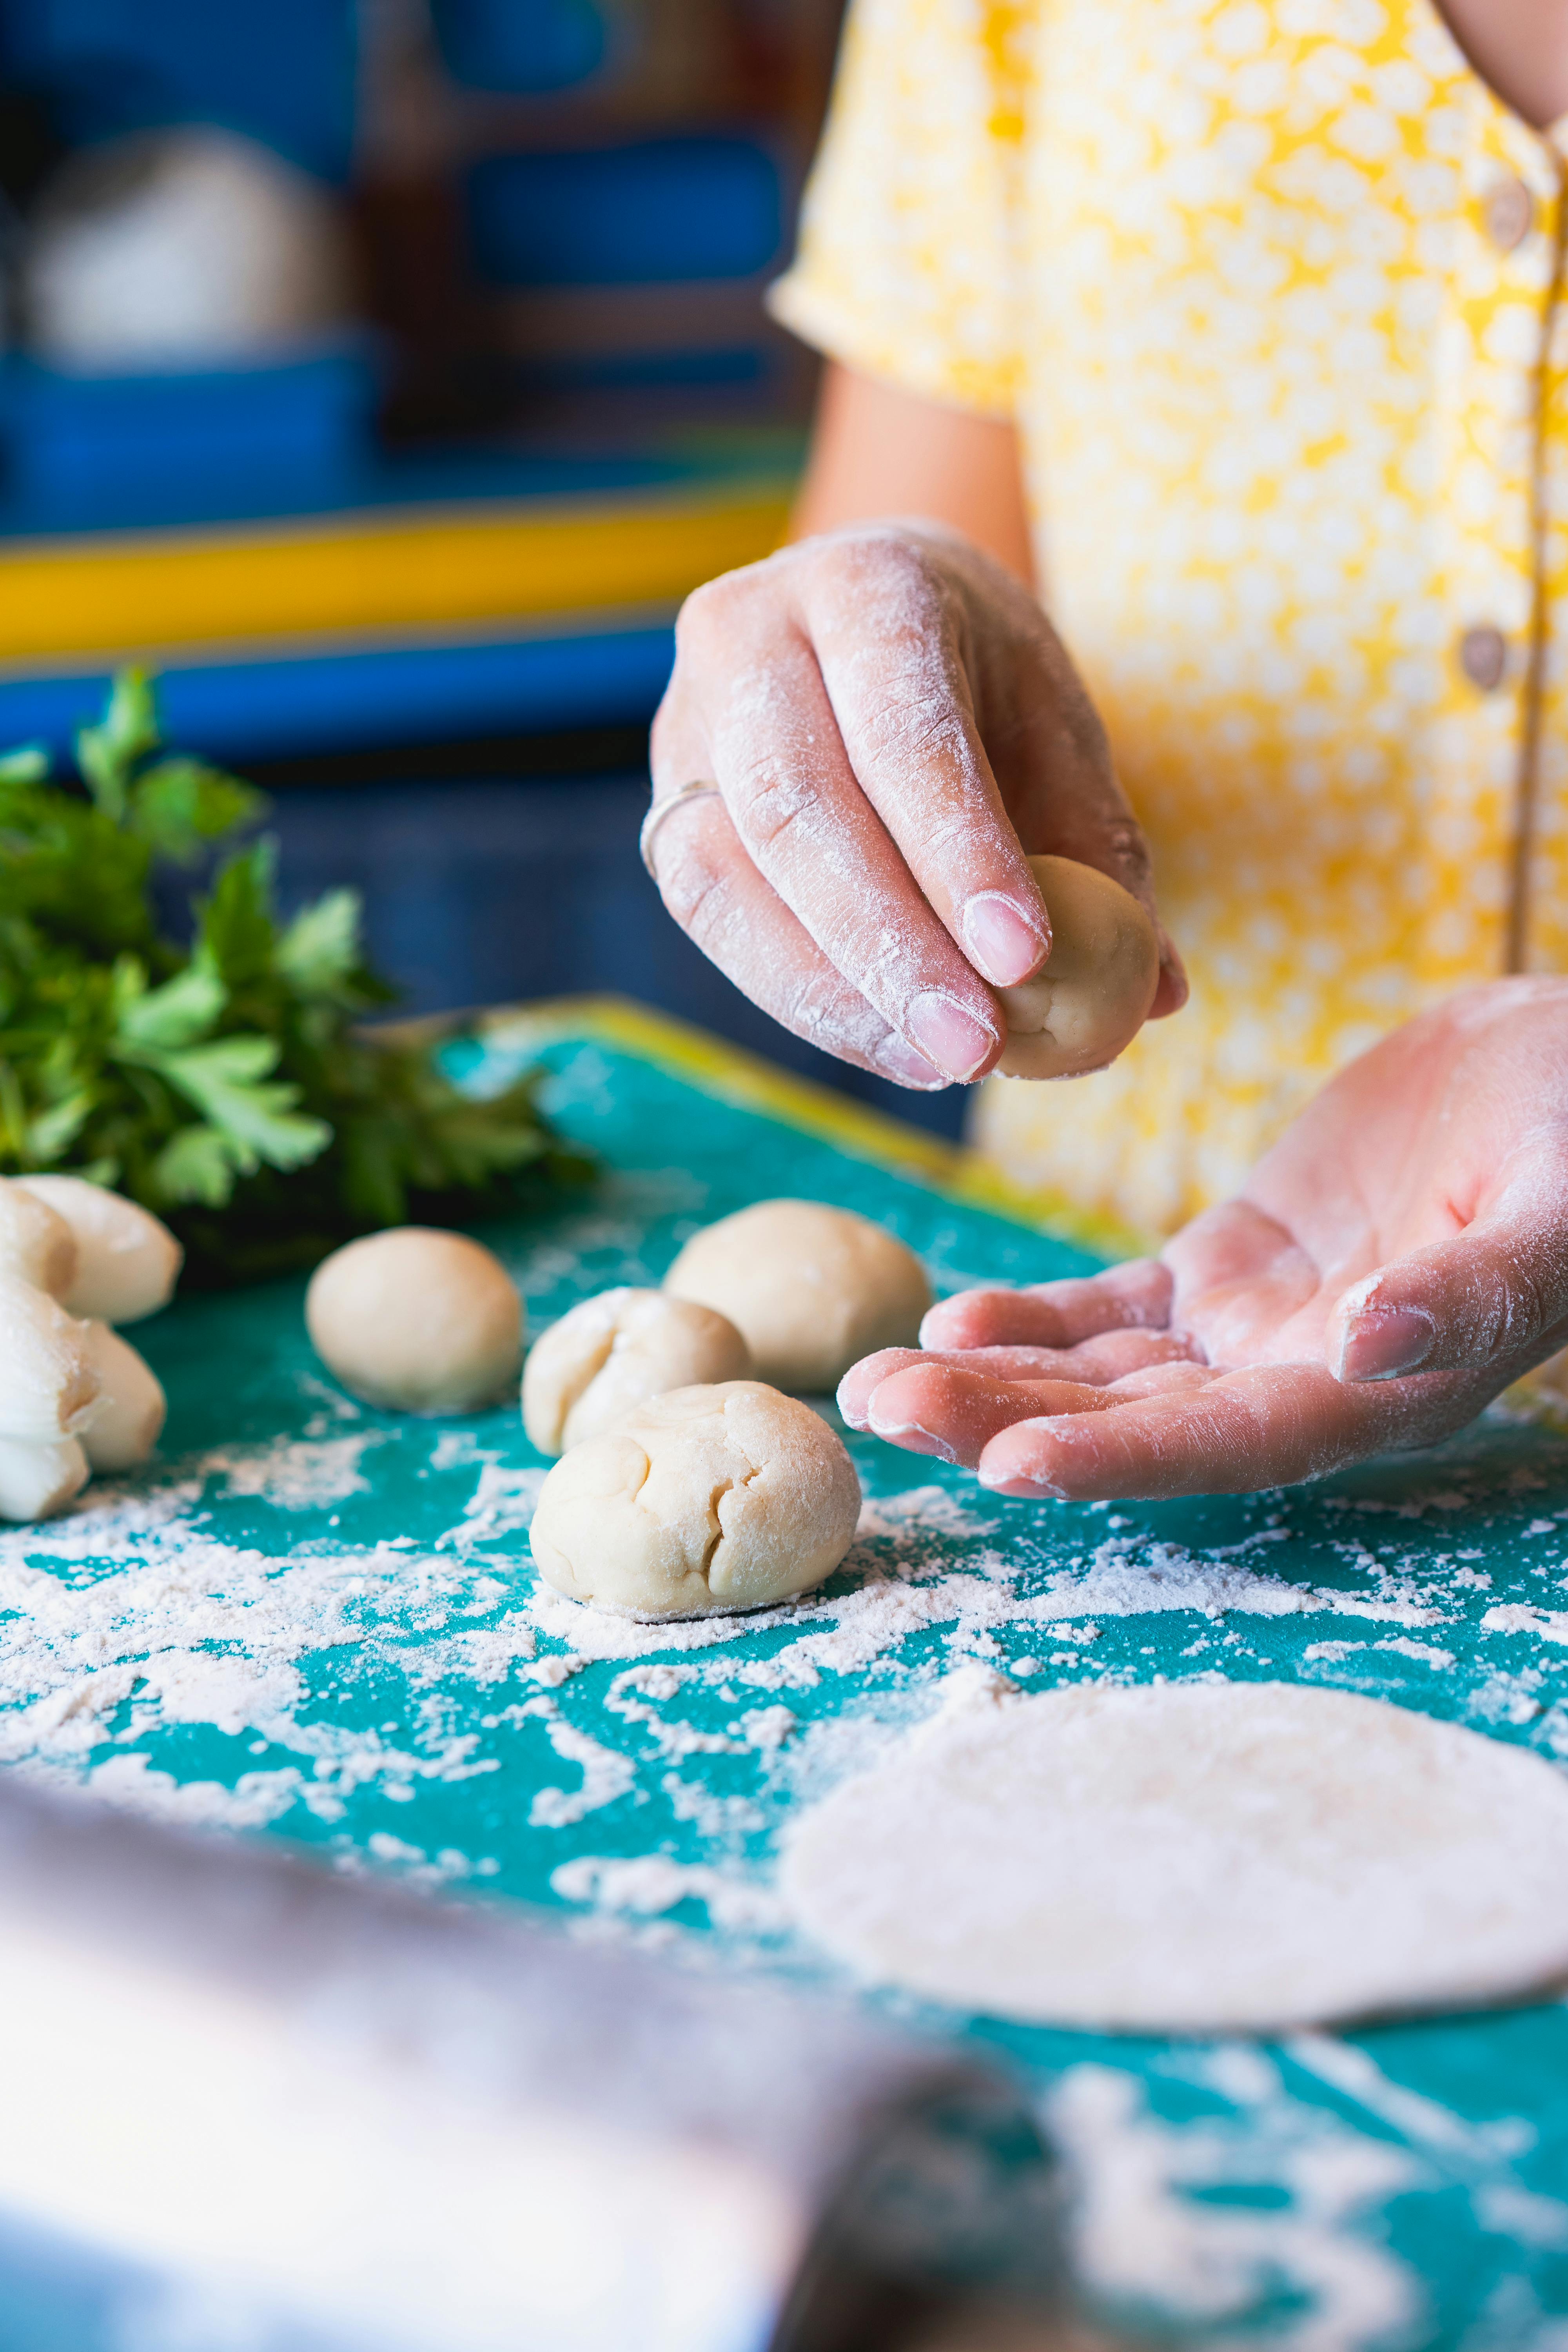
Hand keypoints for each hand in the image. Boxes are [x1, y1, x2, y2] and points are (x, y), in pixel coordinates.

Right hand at [648, 523, 1185, 1089]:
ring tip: (943, 1062)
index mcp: (863, 585)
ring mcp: (685, 725)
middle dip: (892, 944)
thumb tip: (1154, 994)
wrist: (870, 623)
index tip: (1024, 957)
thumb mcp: (1055, 727)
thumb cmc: (979, 681)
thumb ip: (1101, 849)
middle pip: (797, 807)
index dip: (957, 848)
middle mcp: (747, 637)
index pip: (900, 728)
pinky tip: (893, 1047)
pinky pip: (715, 920)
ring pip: (727, 875)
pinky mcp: (666, 812)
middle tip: (979, 1046)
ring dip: (838, 990)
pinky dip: (806, 997)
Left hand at [841, 980, 1567, 1494]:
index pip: (1226, 1446)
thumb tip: (1371, 1346)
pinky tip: (949, 1315)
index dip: (1119, 1461)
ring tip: (877, 1373)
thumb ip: (1471, 1295)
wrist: (1565, 1070)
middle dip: (1004, 1422)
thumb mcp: (1556, 1211)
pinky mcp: (1228, 1263)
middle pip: (1132, 1421)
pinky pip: (1114, 1306)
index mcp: (1374, 1394)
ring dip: (991, 1377)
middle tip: (877, 1404)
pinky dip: (1034, 1317)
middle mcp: (1299, 1381)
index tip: (1006, 1465)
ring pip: (1102, 1370)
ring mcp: (1255, 1326)